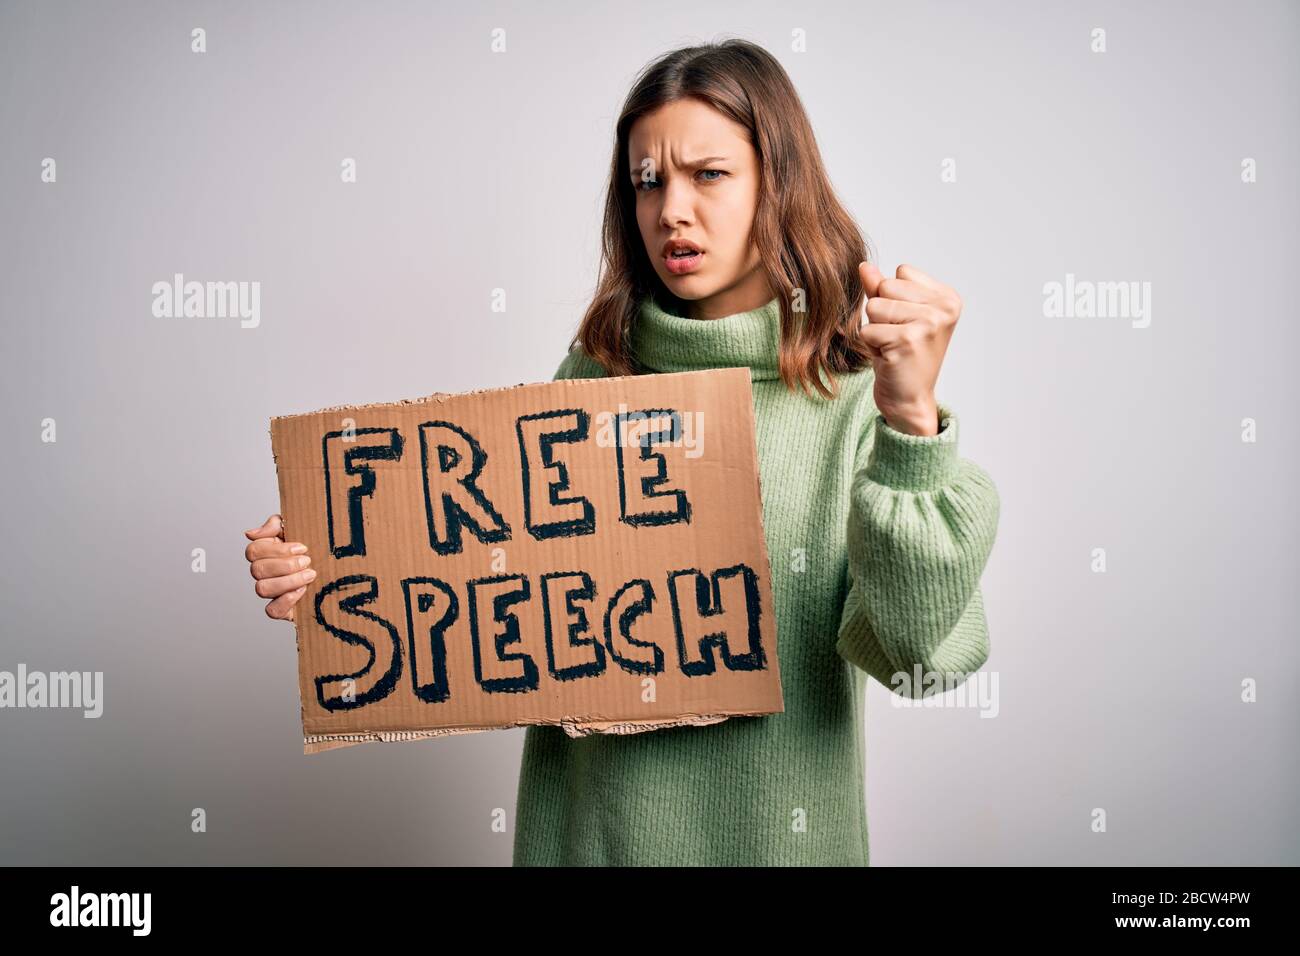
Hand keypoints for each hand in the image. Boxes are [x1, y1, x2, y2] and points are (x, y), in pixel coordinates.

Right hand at [244, 513, 314, 621]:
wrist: (336, 569)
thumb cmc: (312, 547)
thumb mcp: (296, 528)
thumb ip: (274, 524)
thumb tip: (250, 534)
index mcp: (263, 553)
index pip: (253, 551)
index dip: (277, 550)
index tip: (302, 547)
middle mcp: (262, 574)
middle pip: (257, 570)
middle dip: (286, 565)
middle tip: (308, 561)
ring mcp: (270, 592)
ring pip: (262, 589)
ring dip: (288, 581)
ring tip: (310, 575)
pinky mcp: (281, 609)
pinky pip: (272, 611)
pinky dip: (286, 600)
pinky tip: (303, 590)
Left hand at [856, 261, 960, 435]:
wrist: (908, 399)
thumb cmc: (902, 356)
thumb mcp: (894, 316)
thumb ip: (881, 288)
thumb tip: (864, 265)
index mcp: (948, 297)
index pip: (901, 273)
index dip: (893, 298)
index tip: (907, 324)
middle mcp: (944, 308)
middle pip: (885, 287)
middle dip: (882, 313)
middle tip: (897, 338)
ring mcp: (928, 324)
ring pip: (874, 307)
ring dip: (875, 330)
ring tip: (892, 347)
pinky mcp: (908, 341)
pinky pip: (868, 329)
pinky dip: (871, 346)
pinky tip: (889, 358)